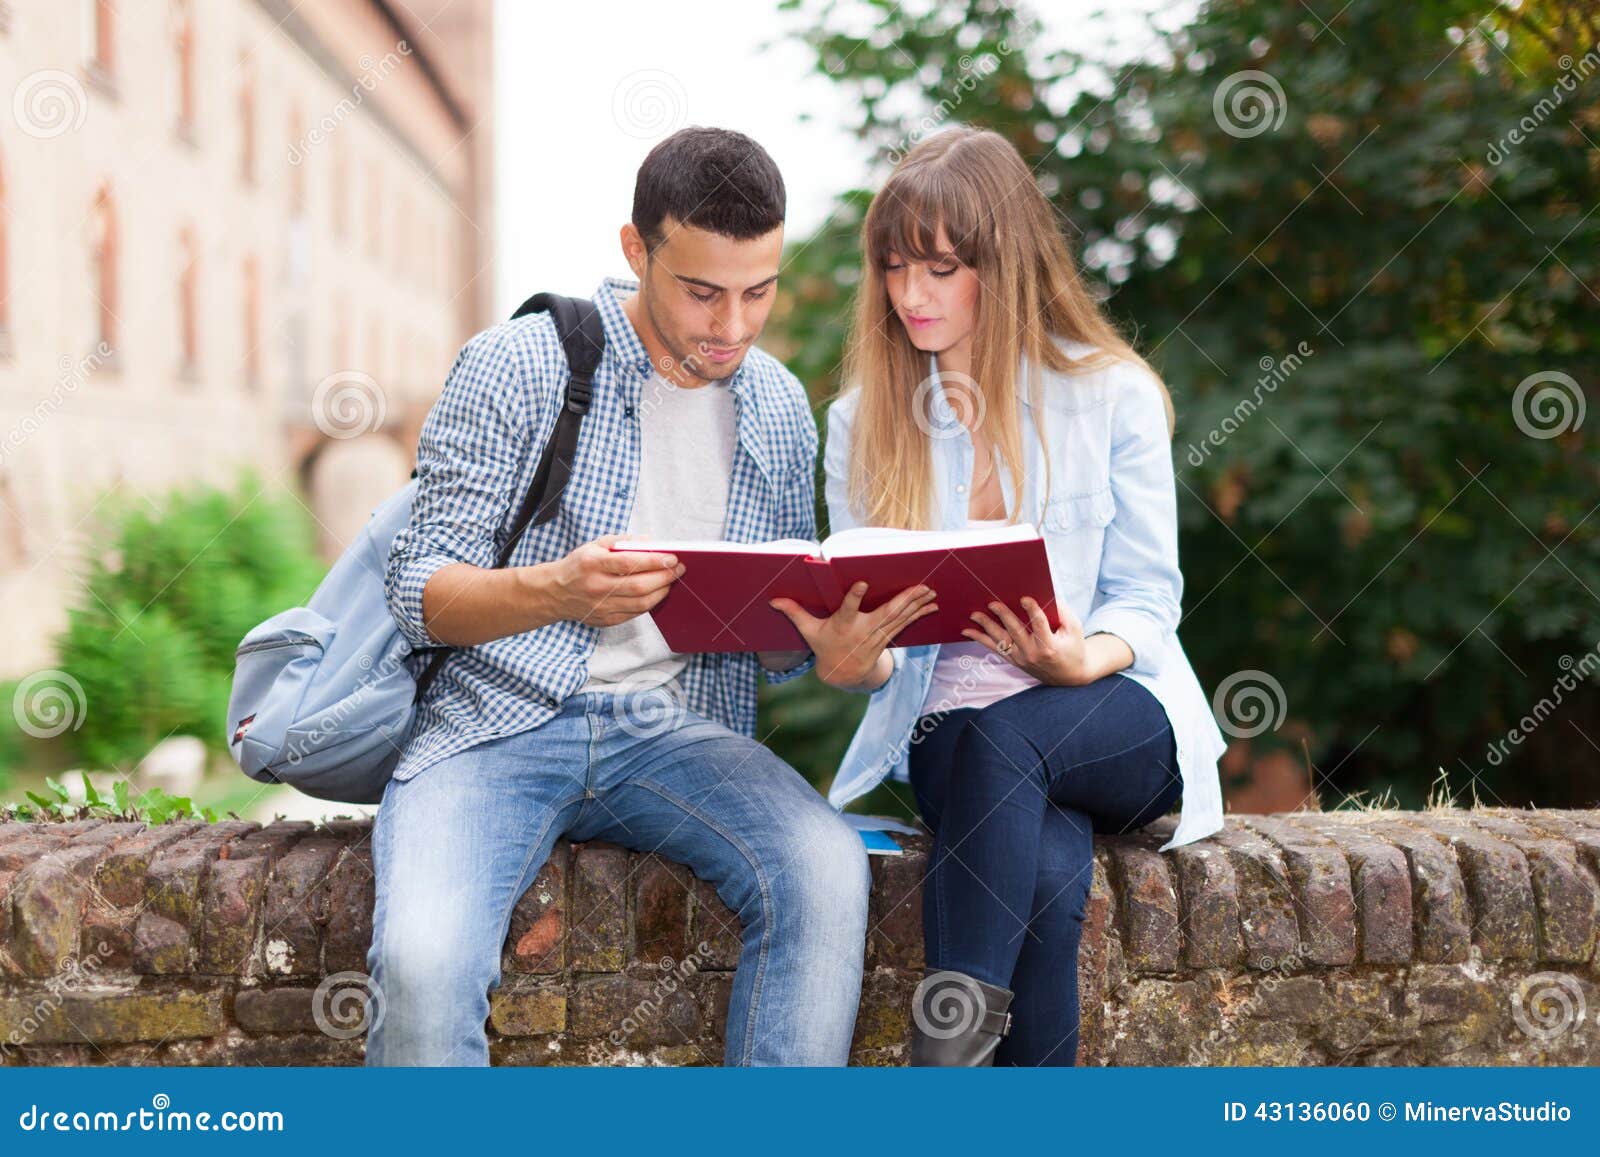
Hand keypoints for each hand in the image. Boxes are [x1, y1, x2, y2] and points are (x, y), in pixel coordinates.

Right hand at [540, 534, 684, 627]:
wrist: (555, 593)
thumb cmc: (579, 565)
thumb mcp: (595, 545)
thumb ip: (623, 541)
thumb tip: (650, 542)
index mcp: (592, 563)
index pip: (629, 563)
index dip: (654, 561)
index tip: (672, 558)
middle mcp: (596, 586)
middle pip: (638, 586)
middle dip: (664, 577)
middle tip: (679, 569)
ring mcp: (600, 606)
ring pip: (640, 603)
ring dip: (661, 592)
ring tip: (671, 581)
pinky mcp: (605, 620)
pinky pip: (635, 614)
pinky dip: (650, 603)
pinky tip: (657, 593)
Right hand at [769, 581, 937, 690]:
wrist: (843, 674)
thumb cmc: (825, 646)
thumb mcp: (809, 631)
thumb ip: (794, 612)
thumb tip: (772, 600)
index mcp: (842, 626)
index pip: (847, 610)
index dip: (854, 598)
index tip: (862, 584)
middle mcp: (863, 631)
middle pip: (885, 614)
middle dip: (904, 601)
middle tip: (921, 587)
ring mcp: (878, 636)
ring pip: (900, 618)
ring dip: (917, 605)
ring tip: (931, 591)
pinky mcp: (887, 638)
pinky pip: (905, 625)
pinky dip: (919, 614)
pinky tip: (932, 605)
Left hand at [963, 597, 1093, 685]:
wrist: (1069, 676)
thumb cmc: (1073, 647)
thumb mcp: (1075, 629)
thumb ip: (1063, 611)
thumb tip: (1046, 593)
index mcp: (1050, 646)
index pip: (1039, 625)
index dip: (1032, 610)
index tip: (1024, 598)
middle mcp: (1033, 654)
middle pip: (1015, 632)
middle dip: (1003, 616)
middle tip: (992, 603)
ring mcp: (1021, 659)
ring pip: (1001, 640)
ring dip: (986, 627)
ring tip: (975, 614)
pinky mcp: (1014, 661)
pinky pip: (994, 649)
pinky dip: (980, 639)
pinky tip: (967, 631)